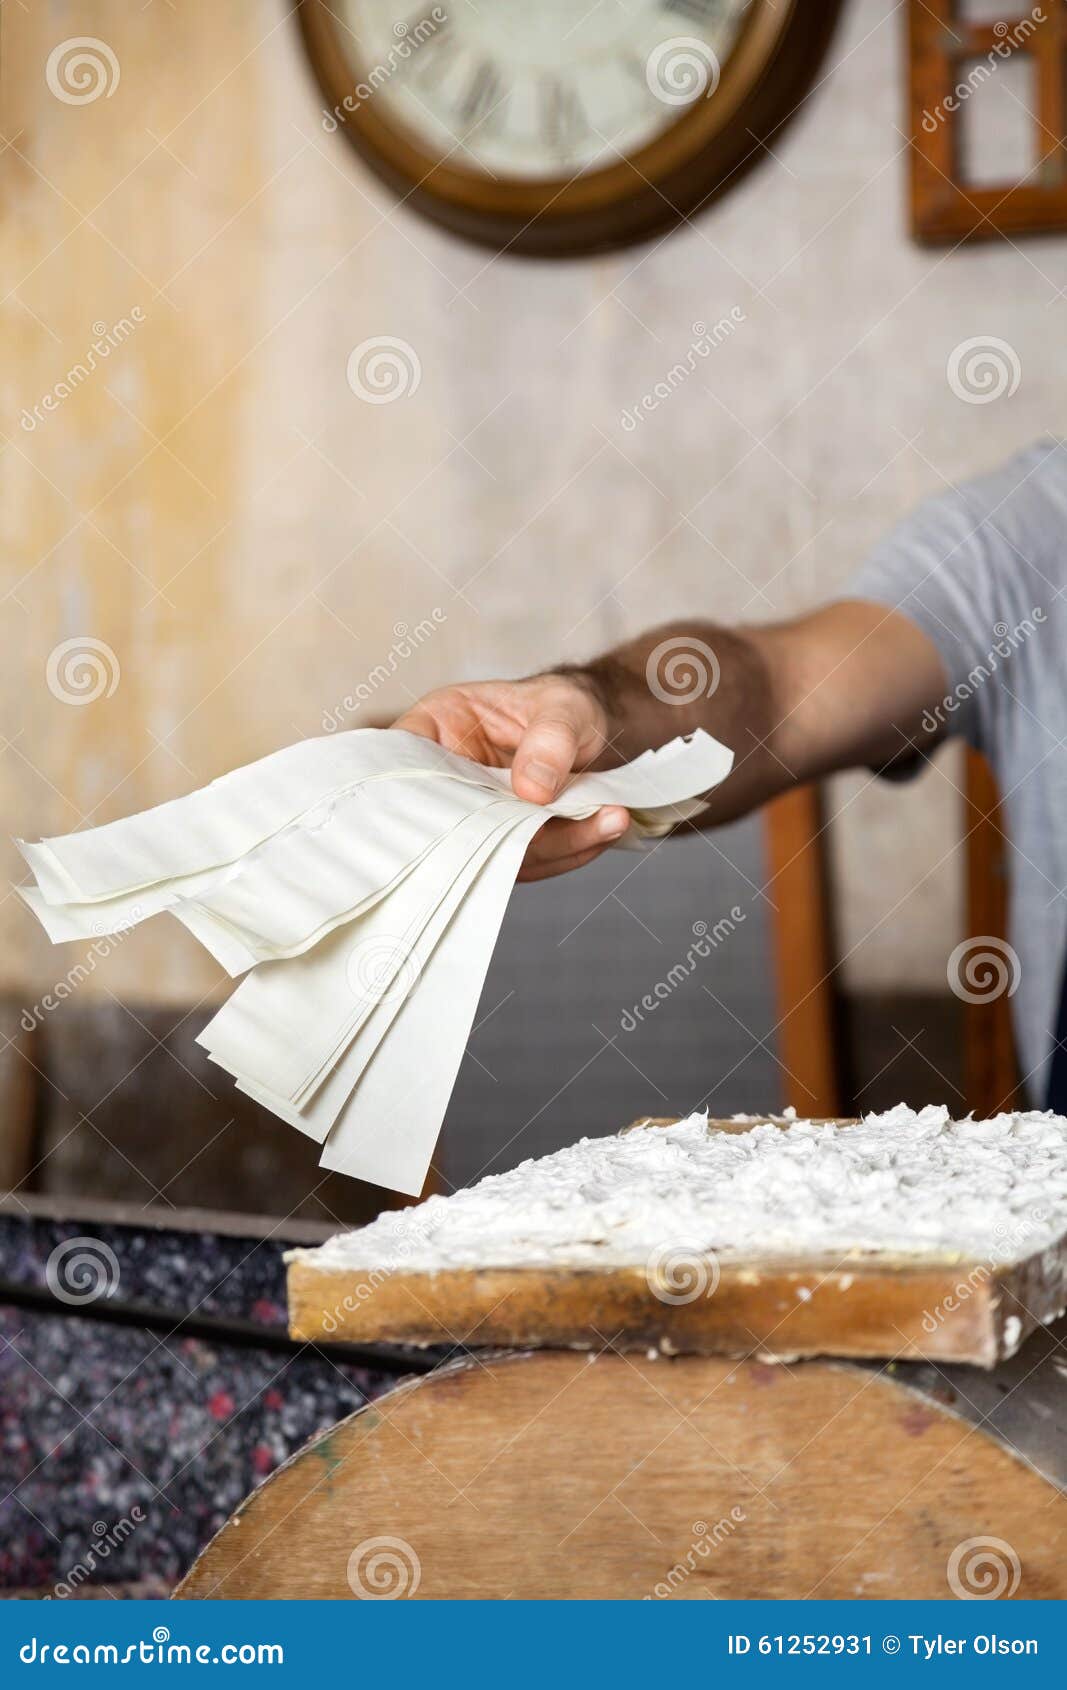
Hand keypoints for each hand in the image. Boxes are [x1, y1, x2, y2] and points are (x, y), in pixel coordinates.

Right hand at [393, 674, 629, 880]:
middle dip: (512, 835)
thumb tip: (532, 790)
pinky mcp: (503, 838)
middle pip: (453, 823)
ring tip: (607, 823)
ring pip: (495, 850)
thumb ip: (550, 739)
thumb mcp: (564, 705)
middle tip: (566, 830)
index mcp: (434, 730)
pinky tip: (604, 830)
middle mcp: (445, 776)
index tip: (480, 816)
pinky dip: (569, 850)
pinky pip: (527, 857)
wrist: (591, 724)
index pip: (406, 768)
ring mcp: (474, 813)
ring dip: (553, 848)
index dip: (424, 800)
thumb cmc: (564, 702)